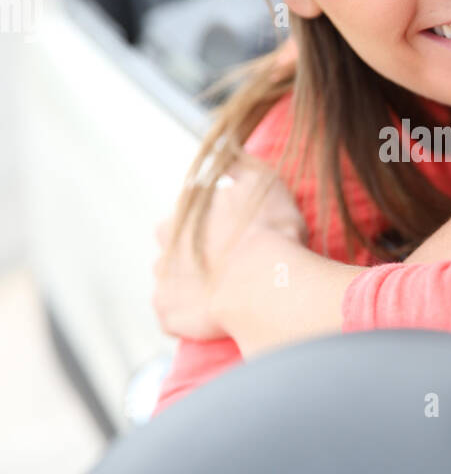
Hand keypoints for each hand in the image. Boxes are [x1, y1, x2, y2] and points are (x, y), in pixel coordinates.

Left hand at [152, 157, 307, 339]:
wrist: (267, 282)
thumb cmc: (266, 230)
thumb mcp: (261, 181)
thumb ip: (238, 165)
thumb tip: (225, 152)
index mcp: (176, 221)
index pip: (181, 224)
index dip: (207, 231)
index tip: (229, 240)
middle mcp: (162, 254)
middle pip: (171, 258)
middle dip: (190, 262)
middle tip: (225, 269)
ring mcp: (162, 289)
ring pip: (172, 290)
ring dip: (191, 292)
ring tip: (224, 297)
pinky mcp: (169, 319)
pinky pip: (175, 321)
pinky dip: (190, 320)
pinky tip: (215, 319)